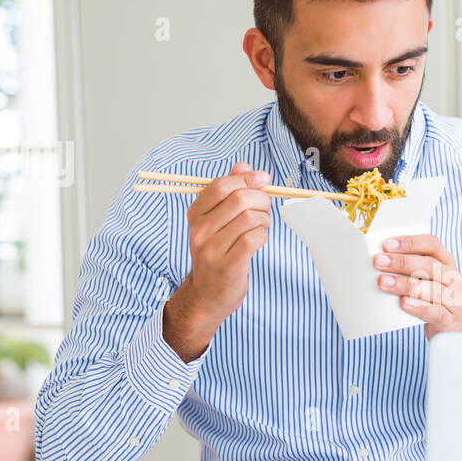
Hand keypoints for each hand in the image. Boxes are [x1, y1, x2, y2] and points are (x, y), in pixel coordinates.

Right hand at [163, 163, 270, 360]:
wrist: (208, 295)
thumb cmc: (217, 254)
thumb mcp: (217, 221)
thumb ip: (229, 192)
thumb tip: (243, 165)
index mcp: (195, 215)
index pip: (221, 185)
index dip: (246, 178)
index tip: (264, 180)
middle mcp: (199, 230)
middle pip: (239, 200)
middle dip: (261, 199)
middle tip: (266, 208)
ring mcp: (211, 249)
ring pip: (250, 218)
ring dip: (264, 219)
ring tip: (262, 226)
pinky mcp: (227, 265)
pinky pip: (254, 238)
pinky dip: (263, 236)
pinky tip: (260, 240)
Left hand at [372, 234, 461, 338]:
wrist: (454, 328)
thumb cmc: (432, 298)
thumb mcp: (425, 278)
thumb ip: (409, 268)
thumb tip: (379, 260)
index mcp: (446, 261)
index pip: (432, 244)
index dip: (410, 242)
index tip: (386, 245)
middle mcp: (453, 278)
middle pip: (429, 265)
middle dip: (402, 262)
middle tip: (378, 262)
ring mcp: (454, 300)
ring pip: (432, 288)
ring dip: (405, 284)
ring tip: (383, 282)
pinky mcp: (450, 321)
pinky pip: (435, 312)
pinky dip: (419, 307)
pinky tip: (403, 302)